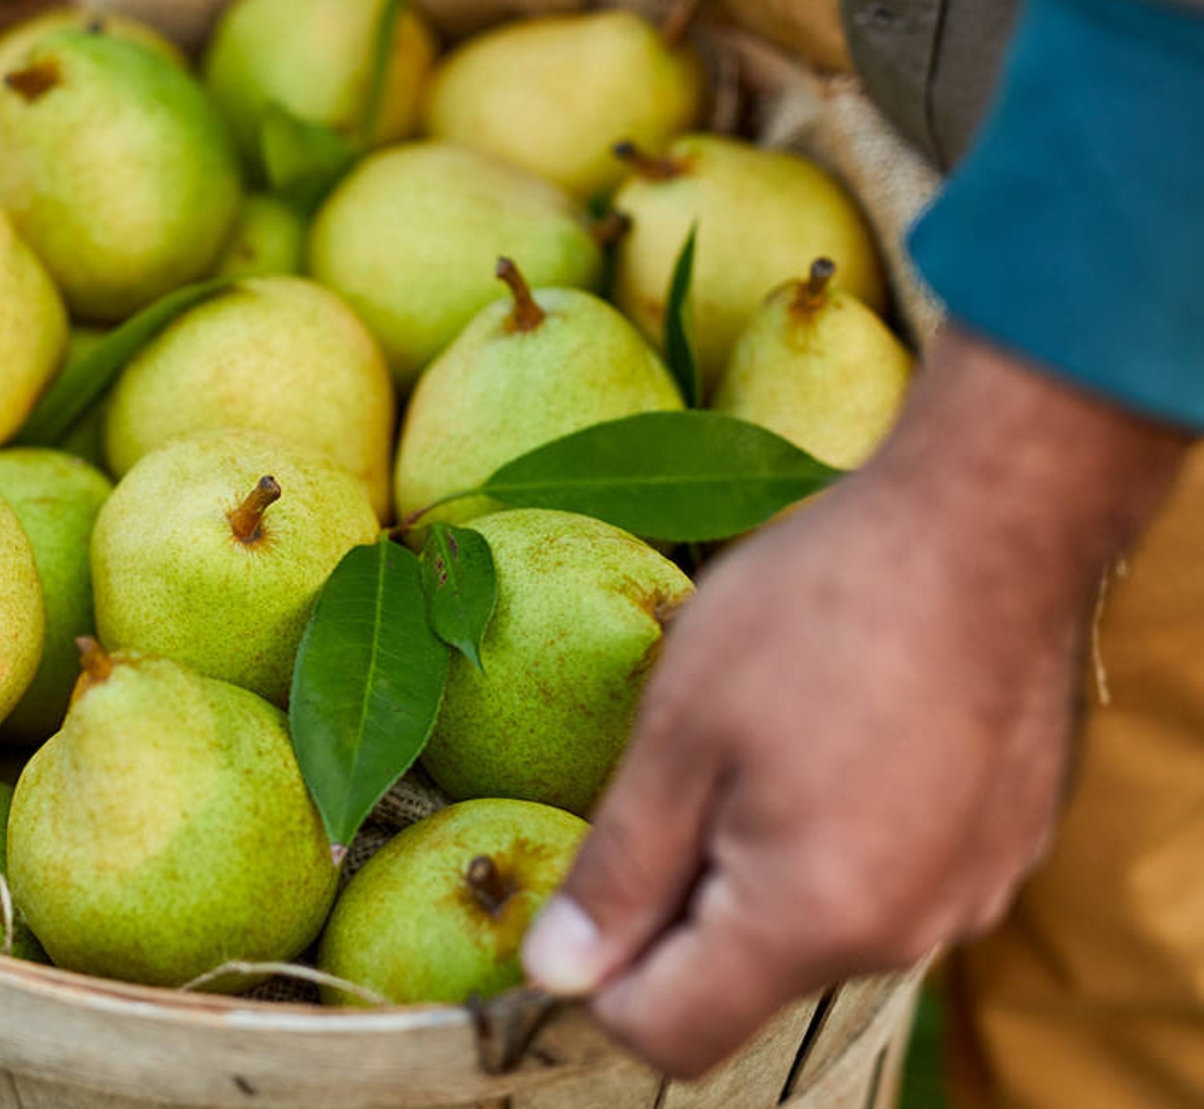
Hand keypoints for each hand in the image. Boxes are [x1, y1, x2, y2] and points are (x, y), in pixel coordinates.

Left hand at [521, 329, 1188, 1078]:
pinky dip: (839, 835)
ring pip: (811, 928)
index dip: (599, 974)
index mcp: (808, 920)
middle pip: (740, 980)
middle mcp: (900, 938)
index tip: (591, 882)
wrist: (989, 523)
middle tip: (682, 769)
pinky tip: (838, 732)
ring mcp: (963, 897)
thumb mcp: (679, 731)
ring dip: (759, 862)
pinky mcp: (998, 850)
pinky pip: (884, 883)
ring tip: (767, 735)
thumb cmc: (818, 610)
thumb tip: (556, 974)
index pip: (668, 1032)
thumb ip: (619, 869)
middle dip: (682, 903)